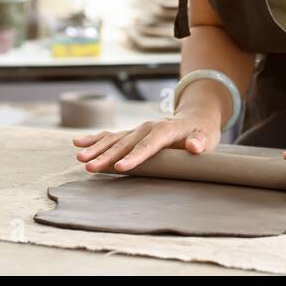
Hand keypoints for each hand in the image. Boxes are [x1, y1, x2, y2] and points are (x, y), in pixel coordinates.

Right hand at [72, 110, 220, 173]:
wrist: (195, 118)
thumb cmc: (202, 132)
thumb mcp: (208, 137)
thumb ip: (201, 142)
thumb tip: (195, 147)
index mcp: (166, 130)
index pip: (149, 144)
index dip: (135, 156)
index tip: (121, 167)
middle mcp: (148, 127)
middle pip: (126, 143)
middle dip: (107, 156)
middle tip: (90, 167)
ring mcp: (138, 129)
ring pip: (114, 139)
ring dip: (97, 148)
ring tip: (80, 158)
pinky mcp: (132, 134)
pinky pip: (111, 136)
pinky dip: (95, 139)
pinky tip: (78, 143)